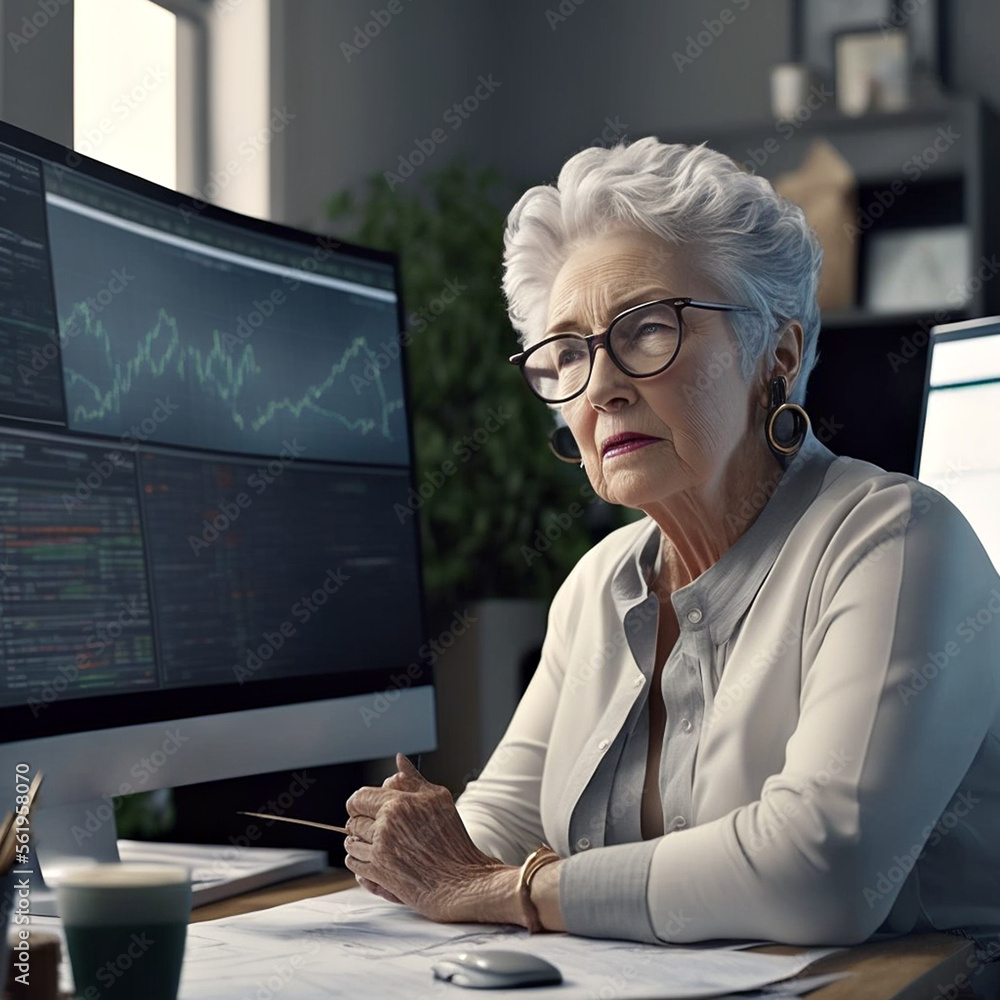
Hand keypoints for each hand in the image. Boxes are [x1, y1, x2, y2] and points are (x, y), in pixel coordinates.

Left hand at [344, 754, 519, 923]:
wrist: (460, 881)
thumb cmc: (453, 839)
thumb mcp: (438, 799)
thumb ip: (413, 778)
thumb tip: (399, 759)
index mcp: (398, 804)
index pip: (359, 797)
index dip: (359, 802)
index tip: (364, 807)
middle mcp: (385, 827)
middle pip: (353, 821)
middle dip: (361, 823)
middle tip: (375, 827)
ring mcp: (380, 852)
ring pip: (351, 843)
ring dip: (359, 843)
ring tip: (375, 843)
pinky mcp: (378, 875)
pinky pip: (353, 864)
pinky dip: (358, 861)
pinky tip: (373, 858)